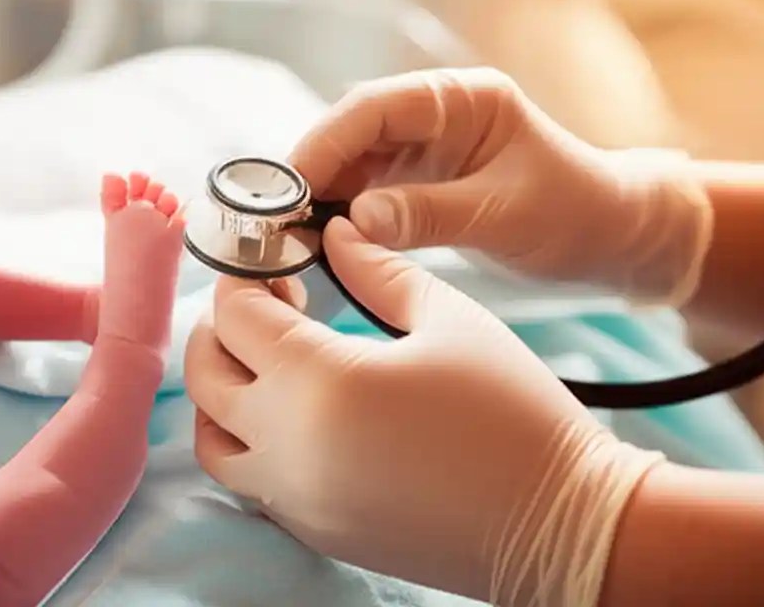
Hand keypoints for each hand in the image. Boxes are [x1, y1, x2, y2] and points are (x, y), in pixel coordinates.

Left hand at [186, 218, 662, 604]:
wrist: (559, 522)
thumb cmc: (513, 409)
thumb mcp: (448, 318)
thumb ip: (378, 269)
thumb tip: (335, 233)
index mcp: (318, 380)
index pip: (236, 315)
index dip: (248, 279)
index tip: (279, 267)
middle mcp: (287, 445)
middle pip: (204, 374)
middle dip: (222, 329)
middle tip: (271, 307)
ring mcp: (294, 497)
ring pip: (211, 438)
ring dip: (223, 391)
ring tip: (271, 364)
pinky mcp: (313, 531)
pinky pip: (248, 480)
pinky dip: (249, 442)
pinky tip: (297, 417)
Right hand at [288, 68, 711, 304]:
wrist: (614, 237)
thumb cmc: (576, 212)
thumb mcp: (504, 215)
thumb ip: (428, 214)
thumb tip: (355, 221)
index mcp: (463, 99)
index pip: (376, 107)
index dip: (327, 142)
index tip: (292, 186)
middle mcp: (436, 114)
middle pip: (353, 131)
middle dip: (313, 170)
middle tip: (276, 218)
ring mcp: (425, 147)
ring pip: (352, 162)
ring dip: (321, 195)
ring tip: (290, 235)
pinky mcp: (419, 180)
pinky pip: (366, 190)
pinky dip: (341, 214)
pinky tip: (320, 240)